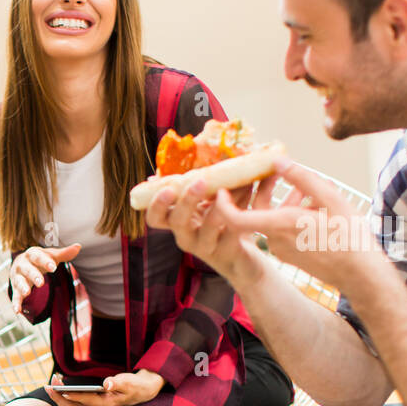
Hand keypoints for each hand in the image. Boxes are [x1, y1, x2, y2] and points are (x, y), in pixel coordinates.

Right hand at [10, 244, 82, 313]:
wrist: (21, 262)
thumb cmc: (39, 259)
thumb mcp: (51, 256)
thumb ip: (64, 253)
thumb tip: (78, 246)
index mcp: (32, 254)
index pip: (38, 257)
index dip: (45, 262)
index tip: (53, 267)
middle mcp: (22, 264)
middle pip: (28, 270)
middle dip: (34, 275)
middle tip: (41, 283)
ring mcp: (18, 277)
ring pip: (20, 282)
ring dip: (22, 287)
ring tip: (27, 293)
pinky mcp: (16, 288)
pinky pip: (15, 296)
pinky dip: (16, 303)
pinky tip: (17, 311)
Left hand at [44, 370, 164, 405]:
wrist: (140, 391)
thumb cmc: (133, 386)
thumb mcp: (129, 382)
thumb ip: (118, 383)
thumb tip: (106, 383)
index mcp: (105, 403)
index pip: (85, 401)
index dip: (72, 396)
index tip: (60, 389)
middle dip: (58, 397)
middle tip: (48, 384)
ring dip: (58, 397)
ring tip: (51, 383)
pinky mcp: (90, 403)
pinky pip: (73, 402)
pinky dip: (64, 395)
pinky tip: (59, 384)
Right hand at [145, 173, 271, 286]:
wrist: (244, 260)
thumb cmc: (223, 225)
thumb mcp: (208, 203)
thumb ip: (203, 182)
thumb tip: (204, 145)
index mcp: (178, 223)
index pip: (156, 218)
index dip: (156, 205)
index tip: (167, 187)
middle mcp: (187, 237)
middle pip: (177, 222)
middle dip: (187, 200)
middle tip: (199, 181)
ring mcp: (206, 247)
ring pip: (208, 227)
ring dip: (221, 203)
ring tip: (233, 184)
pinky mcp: (228, 252)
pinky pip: (233, 230)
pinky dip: (242, 207)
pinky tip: (250, 188)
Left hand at [147, 159, 381, 290]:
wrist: (359, 274)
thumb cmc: (348, 236)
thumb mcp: (331, 199)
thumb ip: (301, 178)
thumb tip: (277, 160)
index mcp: (281, 225)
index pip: (236, 218)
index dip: (222, 204)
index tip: (222, 186)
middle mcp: (275, 240)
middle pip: (255, 212)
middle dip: (261, 190)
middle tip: (270, 171)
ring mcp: (281, 249)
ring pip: (271, 220)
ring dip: (281, 201)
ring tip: (303, 186)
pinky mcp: (290, 255)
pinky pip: (281, 230)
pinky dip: (289, 215)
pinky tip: (310, 204)